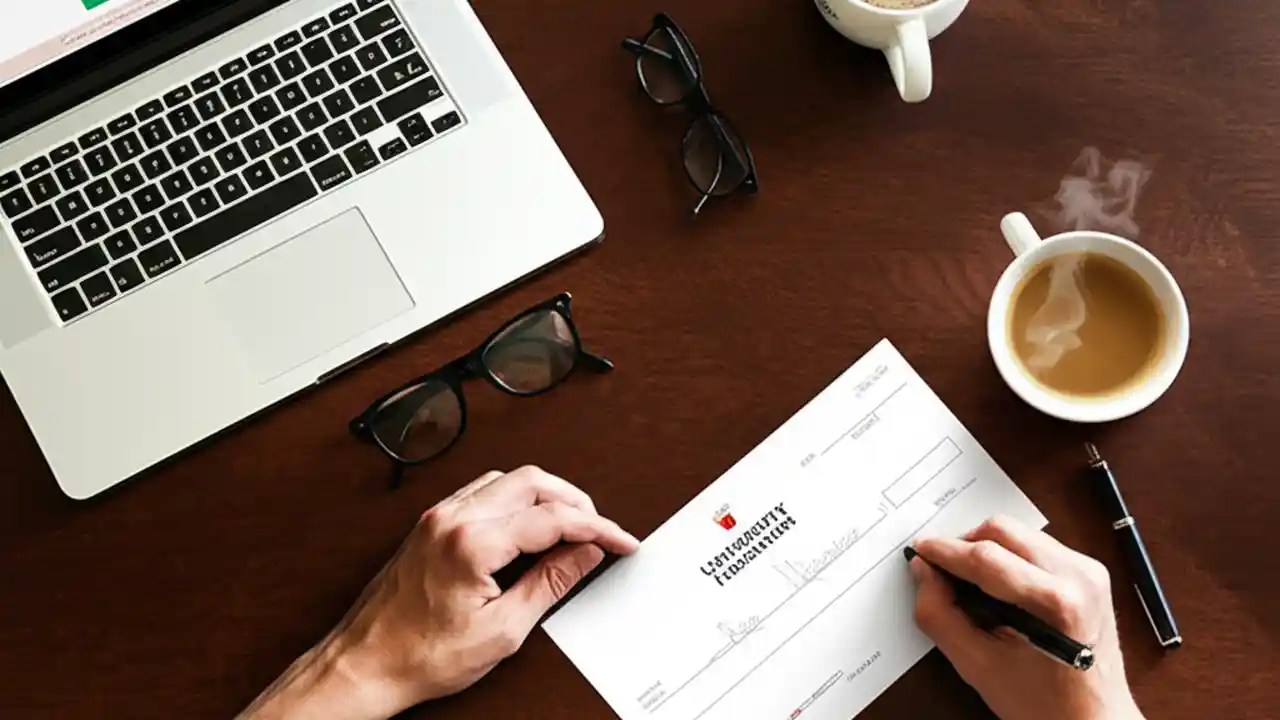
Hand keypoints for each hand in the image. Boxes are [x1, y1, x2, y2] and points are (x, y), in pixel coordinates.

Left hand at [239, 467, 639, 719]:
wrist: (368, 663)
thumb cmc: (421, 655)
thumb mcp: (503, 629)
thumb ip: (550, 583)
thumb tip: (583, 553)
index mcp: (473, 543)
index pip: (553, 518)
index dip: (597, 528)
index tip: (620, 540)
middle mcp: (453, 518)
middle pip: (533, 481)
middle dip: (574, 502)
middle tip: (599, 531)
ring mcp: (439, 517)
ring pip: (507, 480)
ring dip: (544, 496)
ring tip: (568, 528)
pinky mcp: (430, 523)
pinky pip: (482, 491)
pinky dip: (514, 500)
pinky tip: (526, 524)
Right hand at [910, 515, 1143, 719]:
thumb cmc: (1044, 704)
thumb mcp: (977, 665)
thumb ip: (940, 615)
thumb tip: (924, 571)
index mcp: (1056, 602)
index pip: (985, 557)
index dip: (944, 550)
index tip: (921, 550)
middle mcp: (1079, 576)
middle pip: (1002, 530)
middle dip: (965, 544)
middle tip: (944, 570)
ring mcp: (1089, 570)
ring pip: (1019, 532)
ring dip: (987, 548)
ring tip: (973, 583)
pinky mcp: (1091, 571)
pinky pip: (1037, 544)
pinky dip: (1010, 556)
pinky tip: (1002, 587)